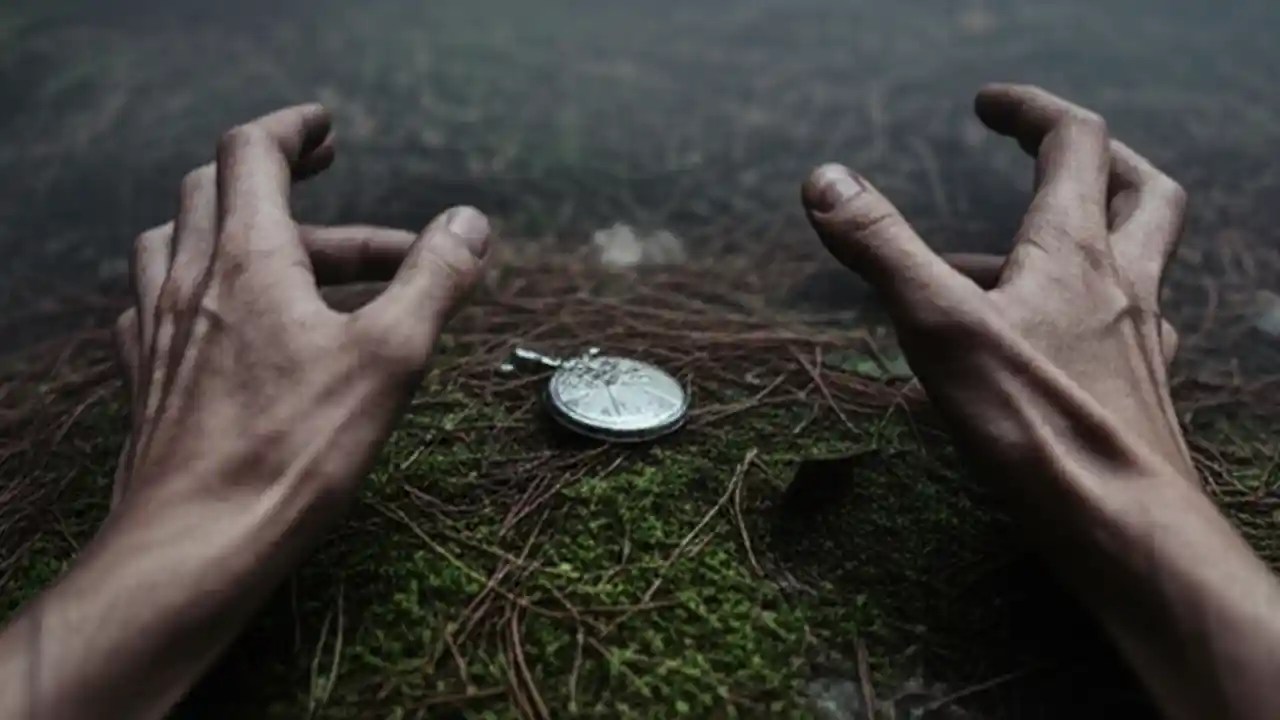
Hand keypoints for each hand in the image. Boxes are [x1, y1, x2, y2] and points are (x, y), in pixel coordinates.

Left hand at [112, 103, 489, 519]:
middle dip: (278, 173)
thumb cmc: (294, 451)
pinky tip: (224, 317)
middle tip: (327, 175)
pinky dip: (198, 285)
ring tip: (286, 247)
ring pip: (179, 241)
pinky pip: (159, 302)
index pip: (253, 153)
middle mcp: (191, 280)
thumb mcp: (391, 356)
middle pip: (219, 191)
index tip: (326, 127)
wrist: (198, 542)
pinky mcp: (149, 377)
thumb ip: (434, 279)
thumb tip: (470, 224)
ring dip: (236, 227)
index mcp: (249, 259)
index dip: (292, 128)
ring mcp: (160, 329)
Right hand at [801, 84, 1279, 719]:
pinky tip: (1060, 342)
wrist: (1125, 528)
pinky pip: (1131, 329)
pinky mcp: (1138, 394)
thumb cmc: (1036, 428)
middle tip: (1052, 152)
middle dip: (1098, 157)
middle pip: (1141, 191)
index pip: (1073, 144)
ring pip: (1139, 262)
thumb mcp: (939, 327)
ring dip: (1095, 235)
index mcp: (1074, 254)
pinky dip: (1096, 311)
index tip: (985, 104)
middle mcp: (1120, 286)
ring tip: (1016, 258)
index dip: (1030, 110)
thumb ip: (881, 249)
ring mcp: (1138, 342)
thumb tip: (824, 179)